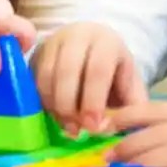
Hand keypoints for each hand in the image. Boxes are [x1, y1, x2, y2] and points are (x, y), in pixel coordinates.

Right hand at [32, 22, 146, 133]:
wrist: (92, 43)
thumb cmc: (113, 68)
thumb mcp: (130, 82)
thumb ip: (132, 105)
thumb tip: (118, 128)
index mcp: (106, 41)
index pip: (97, 69)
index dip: (94, 100)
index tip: (93, 126)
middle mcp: (78, 35)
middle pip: (67, 70)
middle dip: (70, 106)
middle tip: (76, 131)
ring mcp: (54, 41)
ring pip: (47, 75)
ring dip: (54, 106)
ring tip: (68, 127)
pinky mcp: (37, 52)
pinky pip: (34, 79)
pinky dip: (43, 102)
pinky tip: (57, 115)